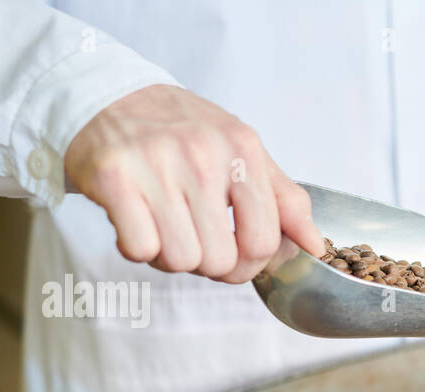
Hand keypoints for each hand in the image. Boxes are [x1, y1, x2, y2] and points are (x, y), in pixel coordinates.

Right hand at [64, 85, 324, 283]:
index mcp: (242, 148)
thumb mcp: (244, 152)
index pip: (264, 242)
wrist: (107, 95)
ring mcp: (156, 164)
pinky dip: (137, 248)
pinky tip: (136, 221)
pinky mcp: (111, 177)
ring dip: (170, 257)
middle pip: (221, 261)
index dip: (249, 264)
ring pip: (181, 260)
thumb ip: (285, 200)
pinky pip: (139, 249)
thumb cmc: (182, 131)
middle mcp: (202, 153)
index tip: (234, 252)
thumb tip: (317, 247)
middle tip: (193, 234)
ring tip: (164, 225)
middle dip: (208, 262)